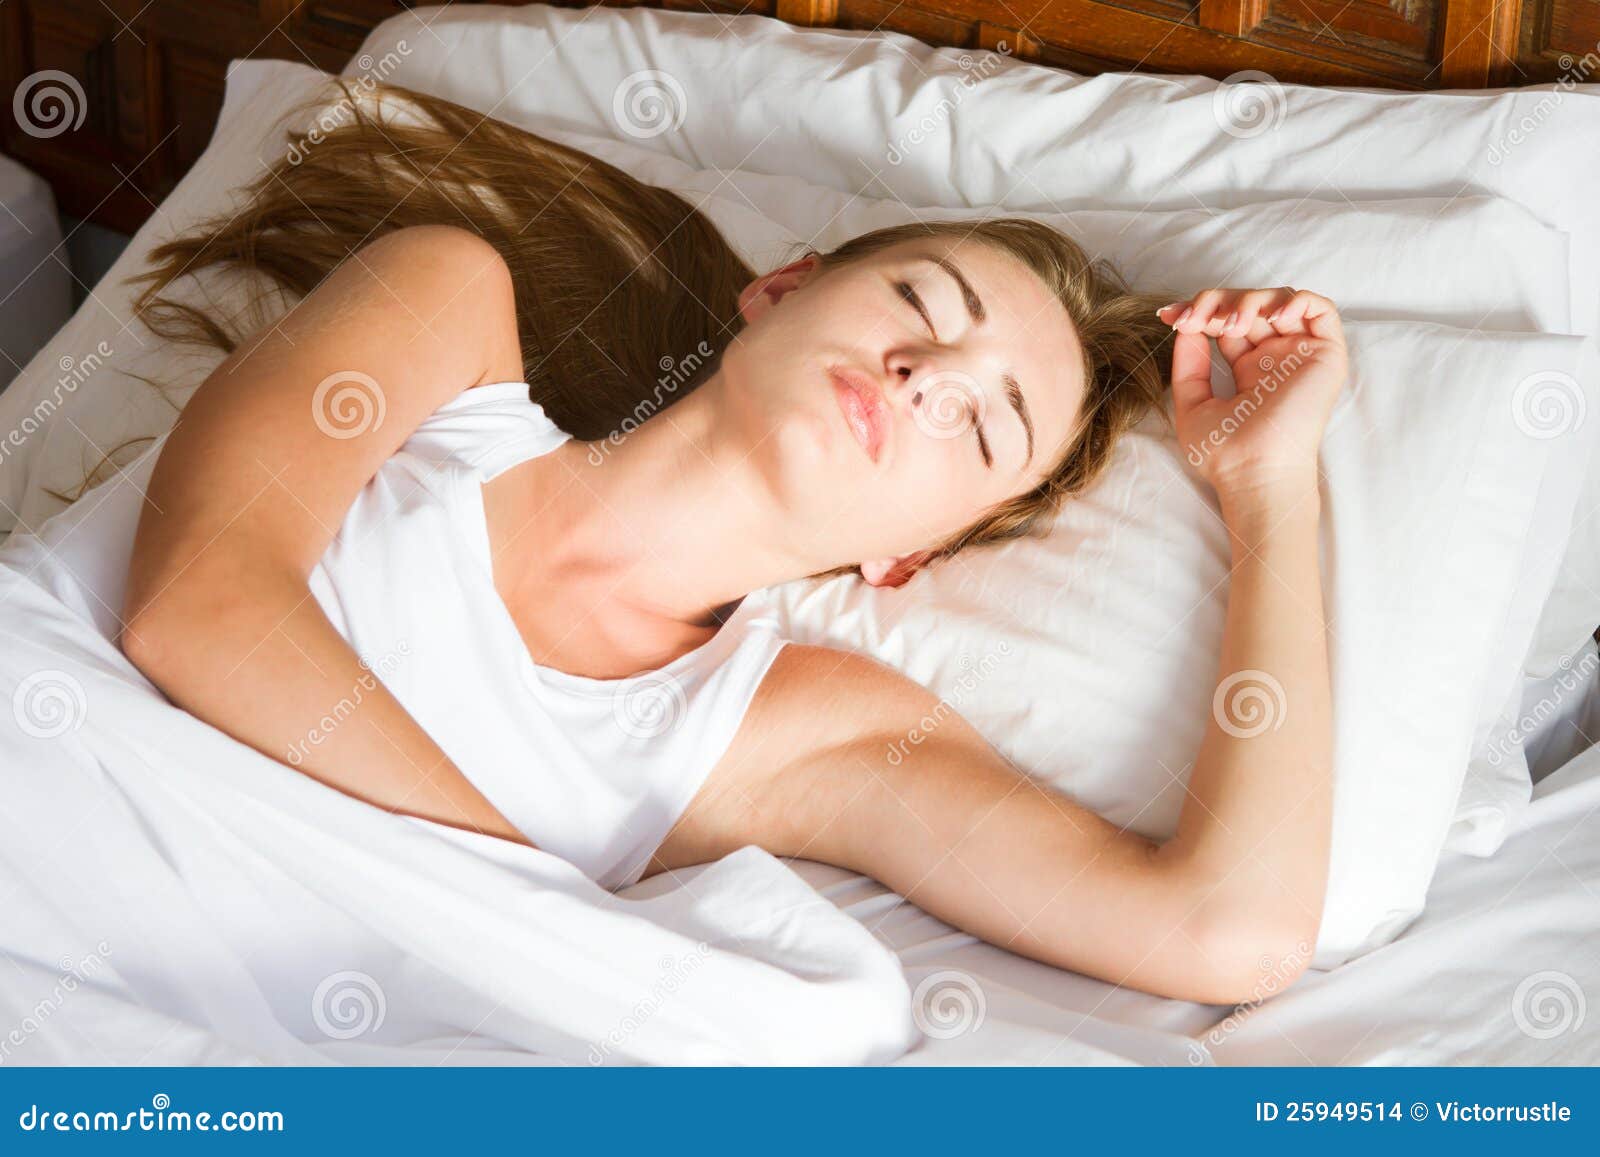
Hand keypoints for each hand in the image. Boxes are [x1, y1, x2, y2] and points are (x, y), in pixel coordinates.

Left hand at [1158, 287, 1346, 509]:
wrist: (1253, 471)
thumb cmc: (1224, 452)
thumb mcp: (1192, 403)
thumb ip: (1189, 364)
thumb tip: (1187, 327)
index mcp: (1249, 368)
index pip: (1228, 321)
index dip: (1200, 309)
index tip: (1170, 316)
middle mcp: (1276, 357)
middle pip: (1251, 304)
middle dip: (1218, 301)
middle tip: (1196, 318)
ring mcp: (1300, 355)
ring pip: (1281, 300)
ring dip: (1250, 301)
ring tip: (1230, 325)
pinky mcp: (1325, 356)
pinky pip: (1321, 310)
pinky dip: (1295, 301)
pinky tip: (1270, 319)